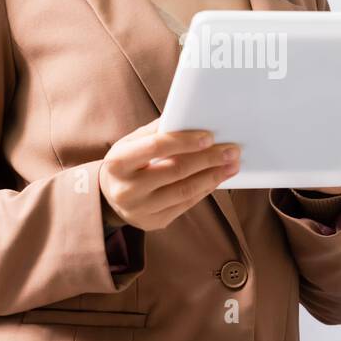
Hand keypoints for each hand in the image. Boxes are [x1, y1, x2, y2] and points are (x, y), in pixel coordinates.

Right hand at [99, 118, 238, 230]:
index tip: (209, 136)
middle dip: (207, 159)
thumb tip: (191, 118)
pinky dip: (204, 189)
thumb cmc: (126, 163)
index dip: (184, 141)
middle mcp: (127, 189)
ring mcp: (140, 209)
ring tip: (231, 165)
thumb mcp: (131, 143)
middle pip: (175, 171)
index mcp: (118, 163)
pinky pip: (185, 205)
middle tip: (231, 150)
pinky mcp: (154, 222)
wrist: (108, 197)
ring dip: (213, 176)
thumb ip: (157, 131)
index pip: (155, 148)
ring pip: (184, 192)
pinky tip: (217, 178)